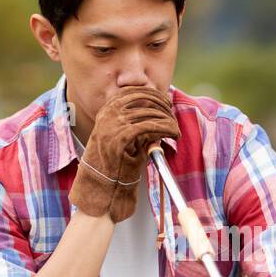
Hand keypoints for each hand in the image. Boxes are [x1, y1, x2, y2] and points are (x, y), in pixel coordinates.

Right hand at [70, 86, 178, 221]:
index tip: (166, 103)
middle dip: (164, 107)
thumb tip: (160, 111)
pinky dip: (166, 128)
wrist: (99, 186)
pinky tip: (173, 134)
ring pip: (151, 112)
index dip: (154, 95)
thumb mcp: (124, 137)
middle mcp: (108, 113)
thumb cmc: (114, 165)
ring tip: (175, 131)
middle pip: (144, 98)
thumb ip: (137, 122)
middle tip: (173, 119)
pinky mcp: (121, 136)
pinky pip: (151, 126)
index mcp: (106, 110)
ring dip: (168, 120)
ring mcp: (113, 124)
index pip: (134, 90)